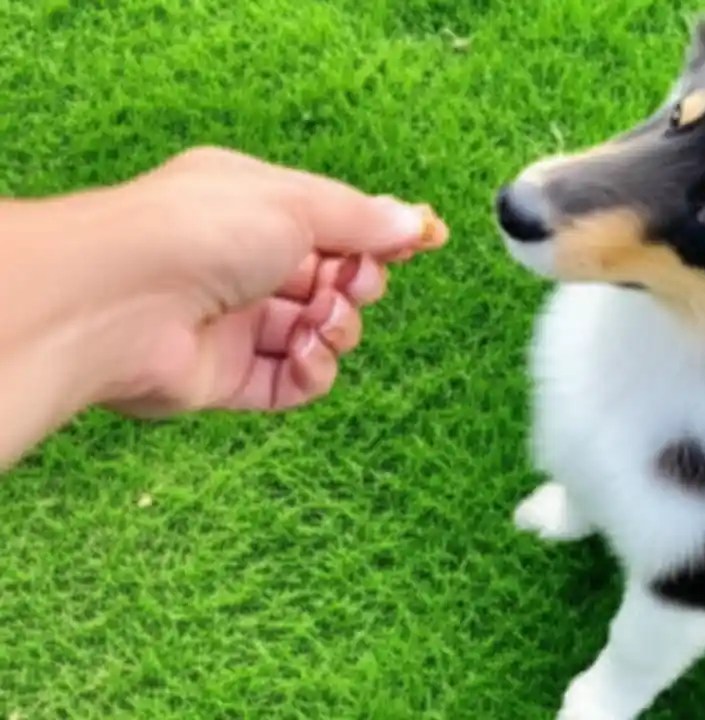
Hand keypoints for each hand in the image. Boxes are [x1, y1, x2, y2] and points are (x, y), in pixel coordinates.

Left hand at [94, 147, 448, 414]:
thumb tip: (414, 220)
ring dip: (340, 329)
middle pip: (335, 281)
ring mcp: (236, 323)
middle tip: (353, 282)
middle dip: (360, 283)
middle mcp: (244, 263)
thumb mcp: (299, 204)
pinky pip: (294, 382)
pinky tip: (309, 354)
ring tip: (322, 321)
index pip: (335, 223)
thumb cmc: (201, 230)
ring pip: (321, 332)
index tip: (426, 241)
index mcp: (254, 207)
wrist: (122, 301)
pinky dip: (315, 371)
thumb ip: (363, 219)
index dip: (381, 235)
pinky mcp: (229, 377)